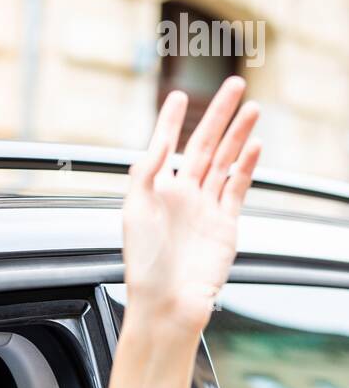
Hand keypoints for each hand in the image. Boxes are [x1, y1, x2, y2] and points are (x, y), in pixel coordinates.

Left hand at [122, 76, 261, 333]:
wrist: (167, 303)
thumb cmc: (145, 266)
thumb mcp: (134, 211)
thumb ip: (147, 171)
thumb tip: (160, 141)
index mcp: (156, 191)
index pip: (165, 145)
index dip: (170, 120)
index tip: (177, 96)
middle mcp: (182, 196)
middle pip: (204, 144)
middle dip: (218, 114)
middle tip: (234, 85)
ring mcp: (205, 208)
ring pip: (225, 162)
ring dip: (238, 134)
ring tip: (251, 108)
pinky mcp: (225, 224)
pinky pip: (237, 189)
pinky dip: (246, 167)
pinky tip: (253, 146)